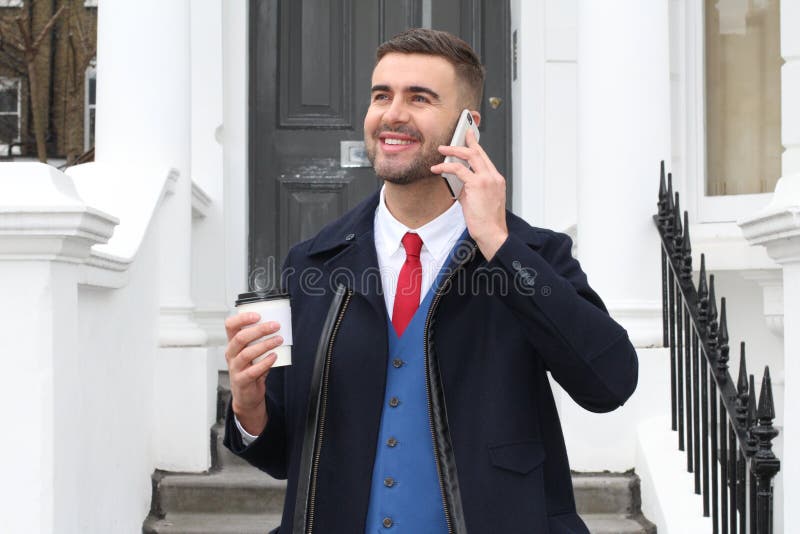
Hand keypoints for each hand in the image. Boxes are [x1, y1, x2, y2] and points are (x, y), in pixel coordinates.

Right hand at [224, 313, 283, 435]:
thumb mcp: (253, 352)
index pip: (230, 326)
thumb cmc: (250, 369)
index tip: (258, 315)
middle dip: (259, 330)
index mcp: (233, 344)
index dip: (242, 319)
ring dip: (265, 345)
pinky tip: (274, 357)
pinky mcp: (241, 380)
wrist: (246, 394)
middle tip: (275, 326)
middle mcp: (231, 354)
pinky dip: (265, 362)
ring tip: (278, 340)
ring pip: (246, 353)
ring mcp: (235, 368)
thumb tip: (277, 327)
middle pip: (240, 338)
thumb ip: (260, 341)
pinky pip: (252, 371)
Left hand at [431, 129, 508, 259]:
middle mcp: (493, 177)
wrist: (492, 233)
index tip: (470, 138)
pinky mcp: (476, 185)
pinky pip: (458, 169)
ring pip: (469, 156)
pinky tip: (437, 168)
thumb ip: (470, 188)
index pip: (485, 158)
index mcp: (496, 180)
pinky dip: (445, 167)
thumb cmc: (487, 221)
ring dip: (453, 150)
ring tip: (442, 150)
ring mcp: (486, 179)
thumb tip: (458, 182)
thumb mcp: (479, 200)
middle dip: (466, 141)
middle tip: (456, 136)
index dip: (476, 146)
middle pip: (478, 152)